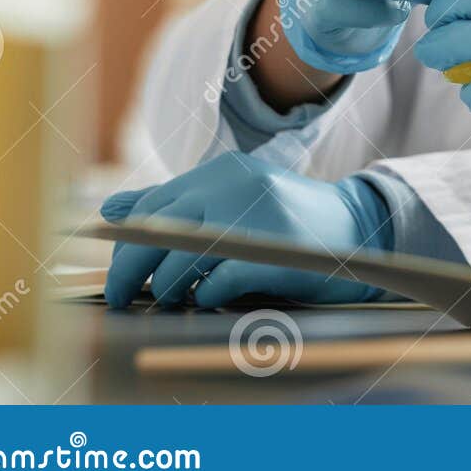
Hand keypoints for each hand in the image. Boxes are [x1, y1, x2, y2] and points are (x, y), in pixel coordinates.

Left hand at [100, 153, 393, 308]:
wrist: (363, 229)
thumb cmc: (288, 219)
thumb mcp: (234, 196)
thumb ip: (176, 203)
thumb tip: (108, 212)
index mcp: (223, 171)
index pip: (150, 208)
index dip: (124, 246)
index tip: (119, 275)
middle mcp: (236, 188)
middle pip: (154, 234)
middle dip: (130, 272)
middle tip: (121, 298)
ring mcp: (257, 220)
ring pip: (179, 262)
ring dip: (168, 288)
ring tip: (175, 298)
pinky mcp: (274, 256)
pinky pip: (216, 283)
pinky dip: (206, 296)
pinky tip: (211, 298)